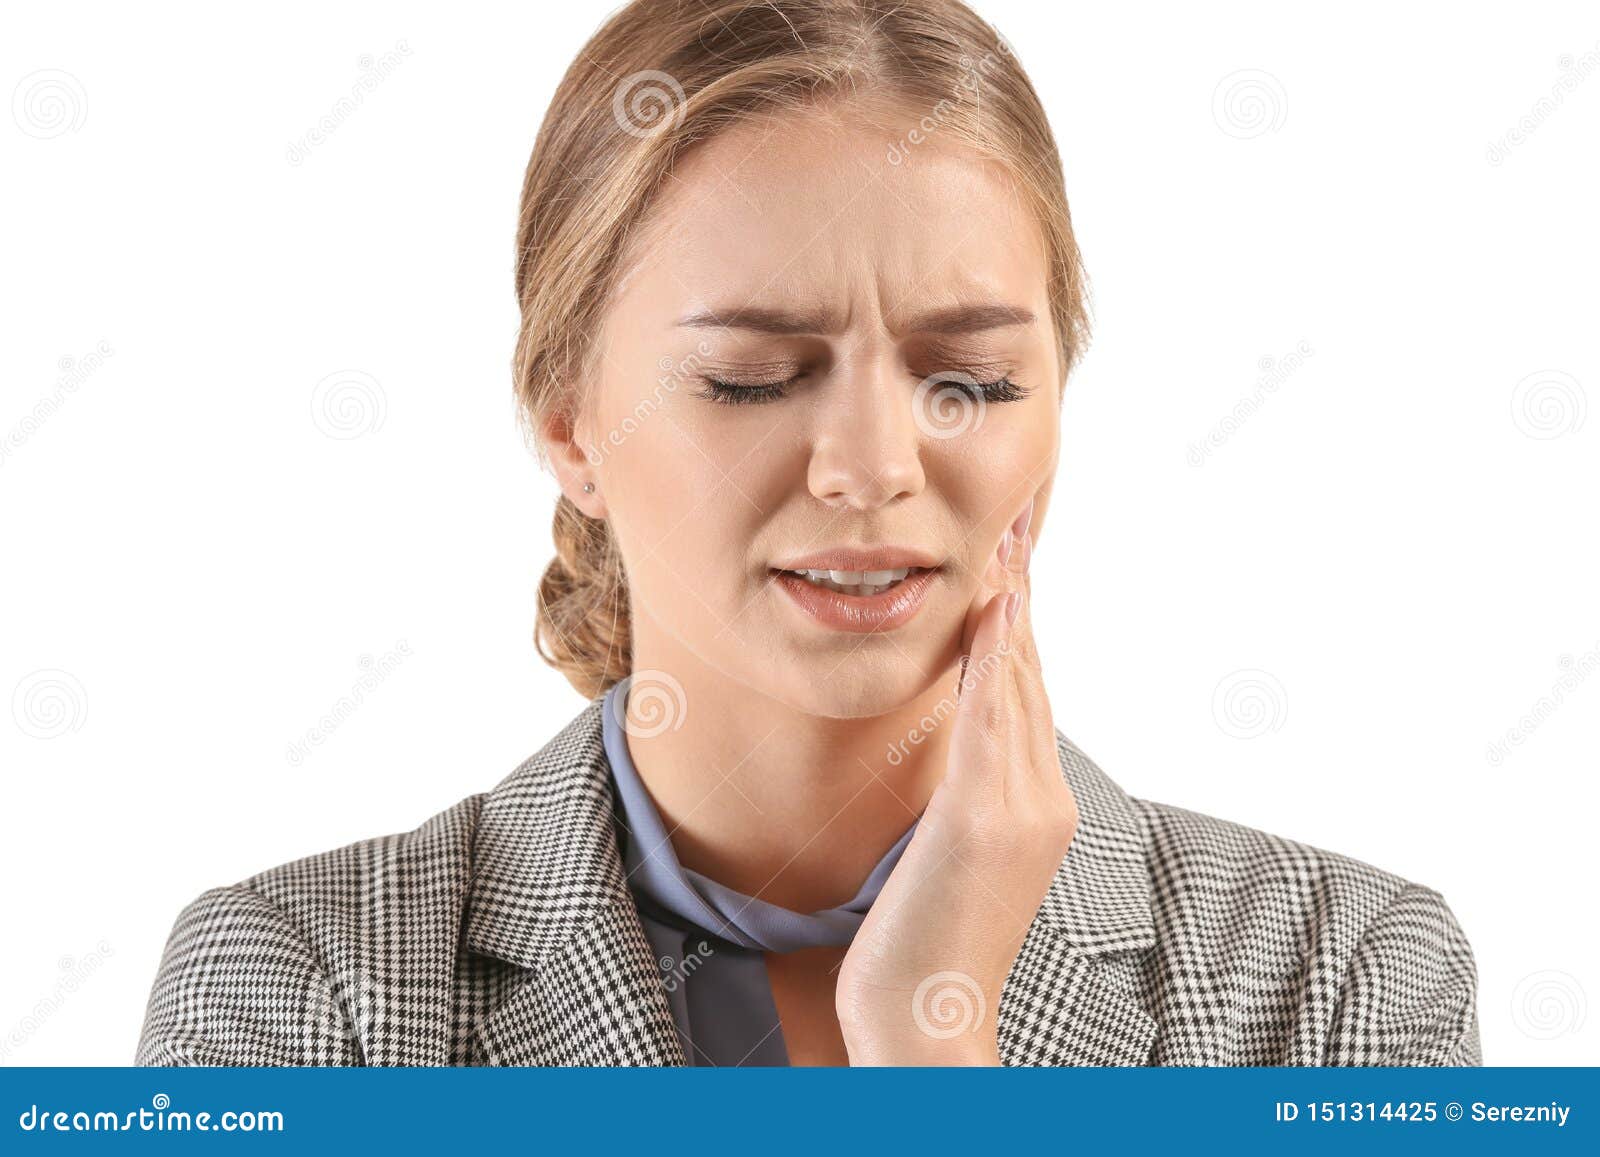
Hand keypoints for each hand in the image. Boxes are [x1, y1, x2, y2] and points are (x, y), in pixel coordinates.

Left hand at [834, 494, 1078, 1064]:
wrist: (927, 1021)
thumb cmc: (924, 943)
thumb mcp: (950, 858)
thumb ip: (965, 799)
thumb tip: (956, 754)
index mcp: (1037, 807)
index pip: (1030, 697)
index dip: (1023, 626)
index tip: (1014, 563)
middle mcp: (1044, 800)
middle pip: (1034, 676)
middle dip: (1025, 597)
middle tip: (1020, 523)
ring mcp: (1021, 810)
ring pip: (1020, 684)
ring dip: (1015, 606)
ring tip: (1010, 539)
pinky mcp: (983, 821)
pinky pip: (992, 720)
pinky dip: (996, 657)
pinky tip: (994, 606)